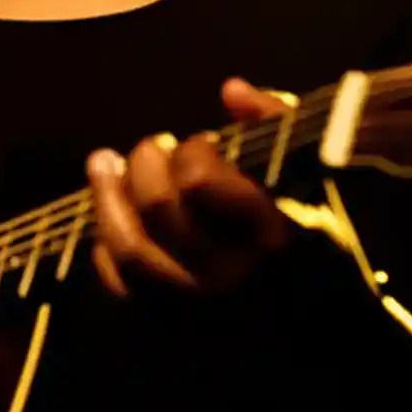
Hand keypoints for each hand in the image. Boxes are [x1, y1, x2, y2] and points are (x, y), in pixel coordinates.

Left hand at [86, 77, 293, 296]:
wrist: (309, 311)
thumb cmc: (300, 221)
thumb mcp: (301, 166)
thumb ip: (273, 123)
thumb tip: (232, 91)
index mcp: (267, 231)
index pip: (200, 181)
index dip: (192, 152)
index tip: (200, 142)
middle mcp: (226, 272)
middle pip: (158, 208)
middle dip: (145, 163)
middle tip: (151, 145)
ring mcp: (190, 302)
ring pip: (128, 246)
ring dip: (106, 196)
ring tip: (103, 163)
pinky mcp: (162, 320)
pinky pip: (118, 283)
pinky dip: (105, 245)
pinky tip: (110, 216)